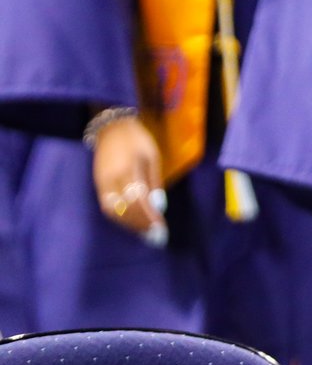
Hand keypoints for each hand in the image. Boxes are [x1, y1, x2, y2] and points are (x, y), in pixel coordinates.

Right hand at [91, 116, 164, 240]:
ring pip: (113, 212)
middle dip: (140, 225)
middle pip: (125, 210)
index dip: (150, 217)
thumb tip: (158, 207)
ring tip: (144, 232)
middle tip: (155, 237)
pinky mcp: (97, 185)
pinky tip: (131, 222)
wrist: (111, 128)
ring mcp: (102, 183)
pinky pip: (106, 206)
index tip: (161, 229)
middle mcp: (112, 179)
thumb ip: (153, 182)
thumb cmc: (136, 140)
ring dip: (129, 224)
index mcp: (129, 170)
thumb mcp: (152, 156)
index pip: (140, 201)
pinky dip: (119, 217)